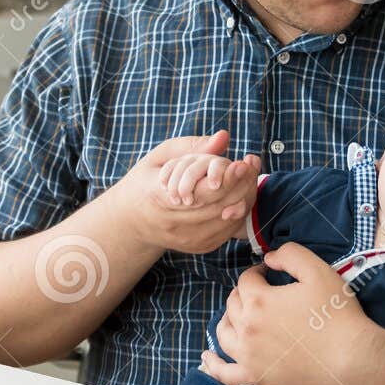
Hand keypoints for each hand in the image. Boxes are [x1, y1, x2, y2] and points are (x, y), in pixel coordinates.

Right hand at [113, 130, 259, 255]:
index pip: (201, 192)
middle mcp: (173, 224)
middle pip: (219, 206)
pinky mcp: (199, 247)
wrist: (132, 222)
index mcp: (159, 199)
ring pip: (227, 219)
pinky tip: (241, 195)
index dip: (227, 178)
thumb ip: (191, 146)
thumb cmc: (147, 182)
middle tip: (252, 165)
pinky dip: (239, 212)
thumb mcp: (159, 157)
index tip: (242, 162)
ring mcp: (188, 239)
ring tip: (250, 176)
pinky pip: (228, 230)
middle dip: (241, 185)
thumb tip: (223, 137)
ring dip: (244, 197)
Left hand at [200, 242, 364, 384]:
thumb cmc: (337, 316)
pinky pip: (223, 373)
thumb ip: (290, 255)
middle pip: (233, 304)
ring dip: (227, 320)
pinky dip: (213, 364)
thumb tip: (268, 258)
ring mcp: (247, 356)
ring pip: (224, 333)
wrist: (351, 361)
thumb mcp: (319, 271)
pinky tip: (208, 357)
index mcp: (258, 300)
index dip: (257, 272)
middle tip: (258, 293)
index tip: (268, 273)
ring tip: (235, 317)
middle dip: (243, 294)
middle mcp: (246, 328)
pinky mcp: (254, 379)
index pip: (247, 279)